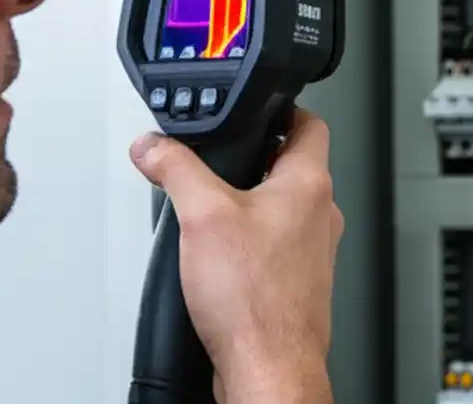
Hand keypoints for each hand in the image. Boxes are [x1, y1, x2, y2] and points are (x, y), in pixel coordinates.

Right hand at [130, 108, 342, 403]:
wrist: (268, 366)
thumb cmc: (254, 301)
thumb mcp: (201, 215)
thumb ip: (175, 169)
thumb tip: (153, 146)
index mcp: (309, 185)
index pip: (309, 123)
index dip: (282, 107)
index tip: (258, 106)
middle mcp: (319, 215)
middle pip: (292, 165)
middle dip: (254, 157)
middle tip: (221, 156)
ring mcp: (312, 251)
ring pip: (283, 207)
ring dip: (250, 201)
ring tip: (212, 206)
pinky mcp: (297, 282)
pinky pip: (275, 245)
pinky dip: (250, 240)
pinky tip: (220, 256)